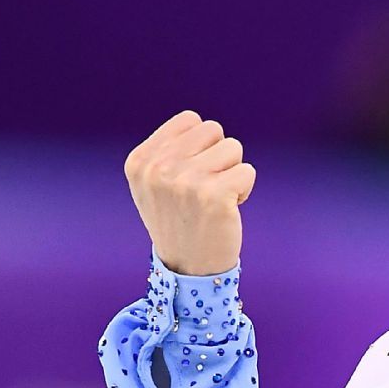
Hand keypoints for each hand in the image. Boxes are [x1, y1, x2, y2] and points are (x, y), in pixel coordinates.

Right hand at [124, 110, 255, 275]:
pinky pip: (248, 171)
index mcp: (140, 161)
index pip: (190, 120)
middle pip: (213, 129)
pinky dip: (244, 189)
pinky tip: (227, 210)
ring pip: (233, 147)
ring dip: (232, 172)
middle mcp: (158, 169)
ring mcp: (185, 181)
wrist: (189, 267)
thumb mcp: (156, 182)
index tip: (190, 175)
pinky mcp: (214, 195)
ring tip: (215, 199)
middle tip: (205, 188)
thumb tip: (198, 122)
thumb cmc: (179, 219)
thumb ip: (170, 150)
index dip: (201, 145)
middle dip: (219, 156)